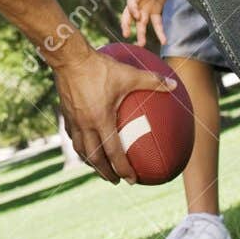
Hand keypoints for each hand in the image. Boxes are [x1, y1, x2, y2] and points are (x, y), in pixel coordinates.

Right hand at [53, 45, 177, 183]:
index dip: (123, 169)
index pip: (113, 153)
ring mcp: (73, 120)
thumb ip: (152, 80)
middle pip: (94, 158)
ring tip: (98, 167)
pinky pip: (72, 134)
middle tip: (115, 181)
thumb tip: (174, 84)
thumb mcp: (129, 74)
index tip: (132, 180)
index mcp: (101, 120)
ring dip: (91, 162)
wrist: (69, 57)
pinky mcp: (65, 112)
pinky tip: (84, 142)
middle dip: (105, 172)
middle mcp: (85, 124)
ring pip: (80, 149)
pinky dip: (80, 144)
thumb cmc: (100, 66)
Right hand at [120, 0, 173, 49]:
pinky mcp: (156, 10)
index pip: (132, 1)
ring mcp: (147, 6)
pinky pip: (156, 23)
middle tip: (126, 34)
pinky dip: (159, 32)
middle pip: (130, 14)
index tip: (137, 16)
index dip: (133, 9)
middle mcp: (140, 0)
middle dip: (127, 24)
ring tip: (142, 45)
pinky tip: (164, 41)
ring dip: (141, 34)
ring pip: (141, 22)